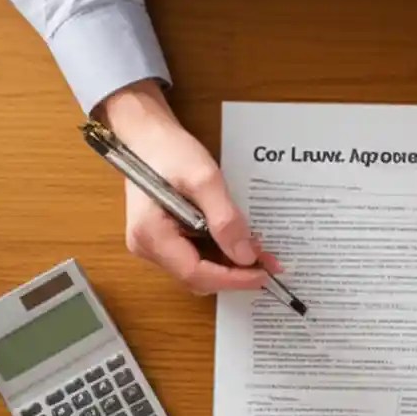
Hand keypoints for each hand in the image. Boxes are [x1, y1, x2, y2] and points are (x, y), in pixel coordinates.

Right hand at [97, 81, 280, 294]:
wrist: (148, 136)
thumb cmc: (170, 151)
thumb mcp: (204, 179)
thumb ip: (225, 219)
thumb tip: (246, 256)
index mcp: (151, 235)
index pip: (195, 273)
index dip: (232, 279)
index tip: (263, 274)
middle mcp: (147, 247)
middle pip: (196, 277)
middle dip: (234, 275)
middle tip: (269, 264)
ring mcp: (153, 245)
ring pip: (197, 270)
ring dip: (229, 266)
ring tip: (260, 254)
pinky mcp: (163, 239)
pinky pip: (194, 256)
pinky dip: (219, 254)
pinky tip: (239, 244)